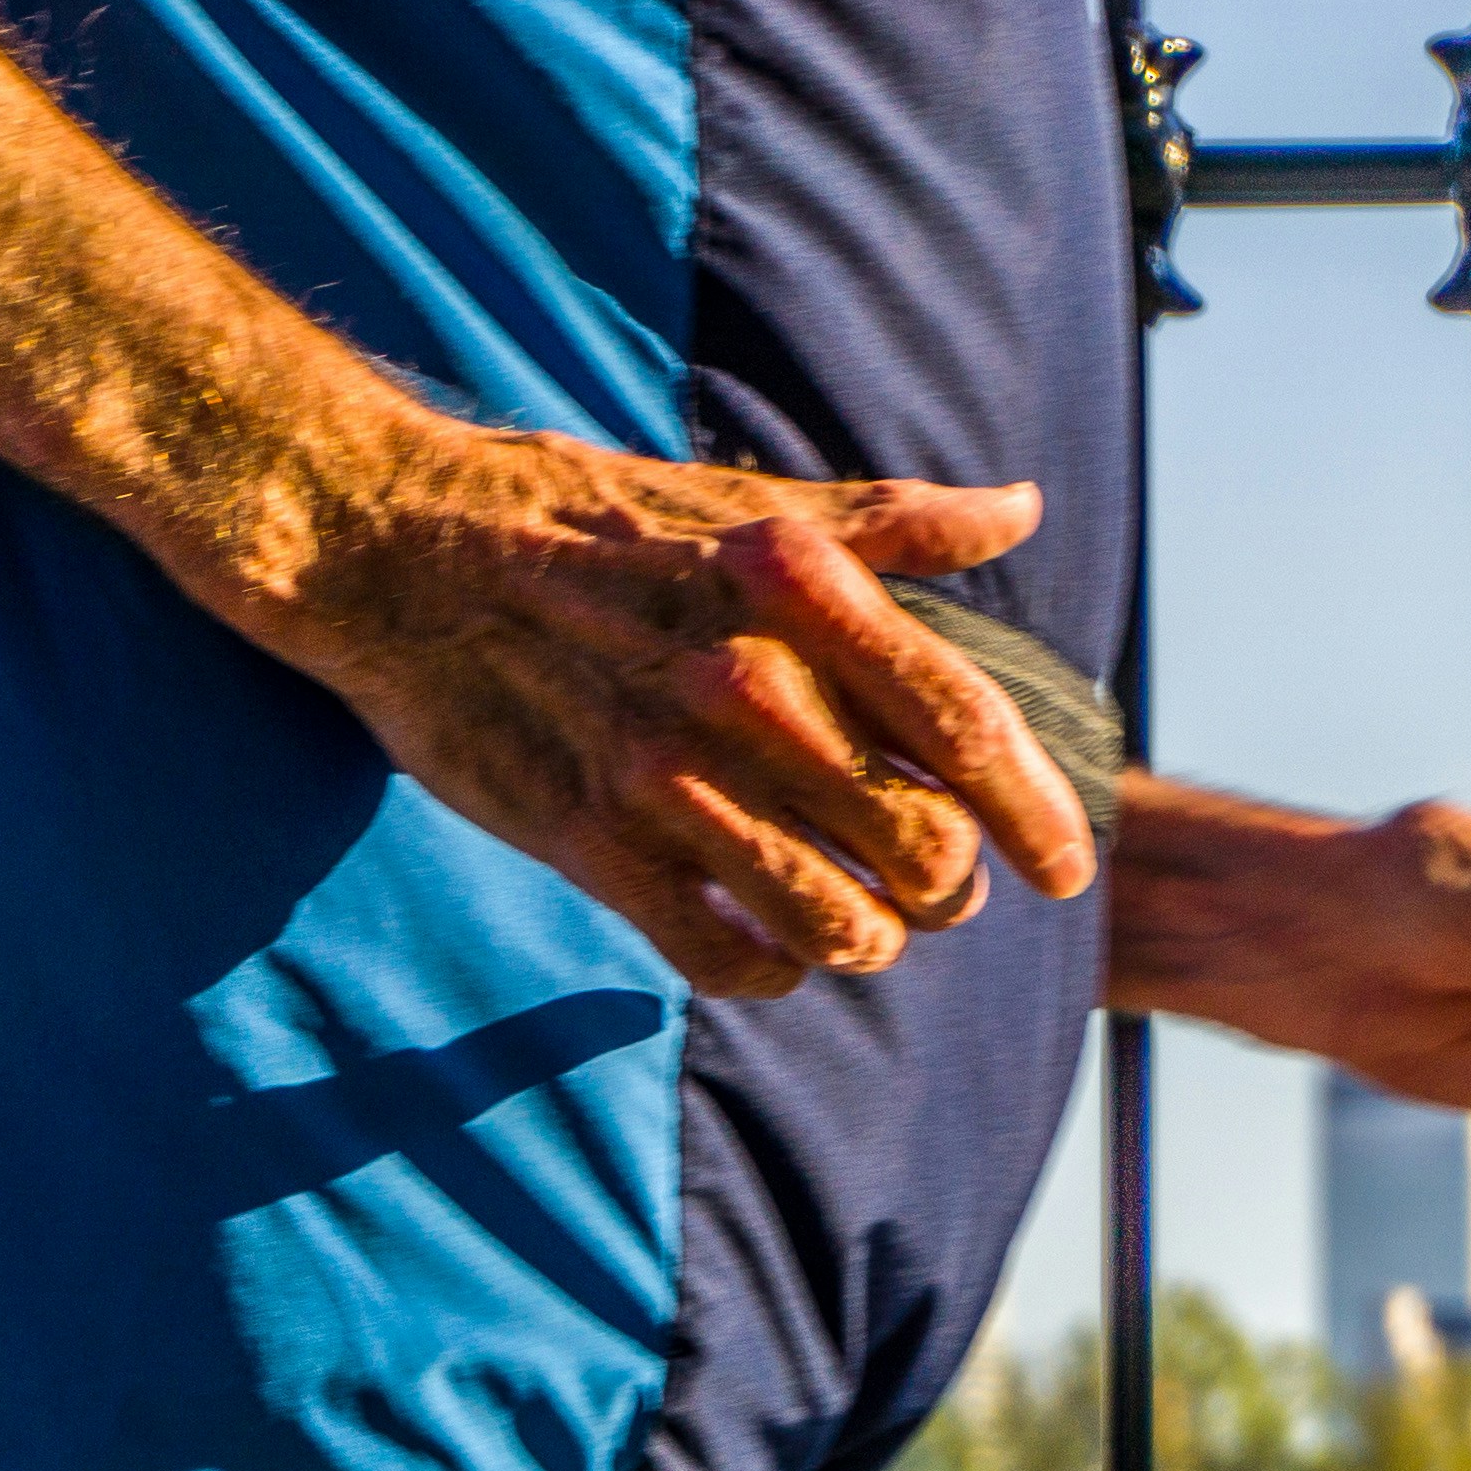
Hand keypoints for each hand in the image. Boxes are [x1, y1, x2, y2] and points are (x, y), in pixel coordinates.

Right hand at [223, 419, 1102, 1001]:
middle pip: (921, 846)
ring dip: (866, 940)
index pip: (967, 727)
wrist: (401, 548)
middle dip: (950, 889)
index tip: (1069, 871)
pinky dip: (769, 968)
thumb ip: (890, 521)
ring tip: (862, 925)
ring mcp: (664, 771)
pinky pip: (722, 955)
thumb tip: (1019, 509)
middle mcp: (745, 684)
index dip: (1039, 815)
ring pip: (834, 921)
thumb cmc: (584, 520)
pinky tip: (771, 947)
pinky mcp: (588, 839)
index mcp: (800, 593)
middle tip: (938, 890)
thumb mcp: (744, 502)